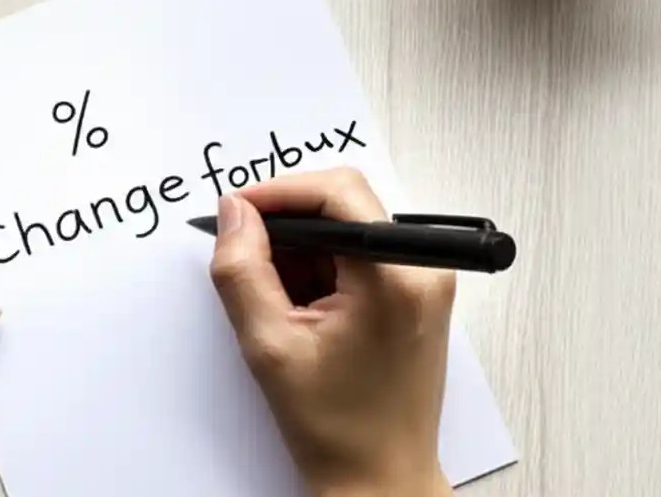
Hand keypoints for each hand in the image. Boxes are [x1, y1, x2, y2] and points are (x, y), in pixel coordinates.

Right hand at [208, 169, 455, 496]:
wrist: (379, 479)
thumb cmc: (336, 428)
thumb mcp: (269, 345)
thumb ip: (243, 270)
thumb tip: (235, 212)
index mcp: (395, 277)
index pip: (337, 192)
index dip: (279, 192)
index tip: (237, 211)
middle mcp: (423, 270)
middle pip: (344, 205)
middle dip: (287, 225)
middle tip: (245, 255)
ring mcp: (425, 282)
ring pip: (348, 229)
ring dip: (302, 250)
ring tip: (277, 302)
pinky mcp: (416, 295)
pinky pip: (361, 255)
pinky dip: (321, 269)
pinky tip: (301, 310)